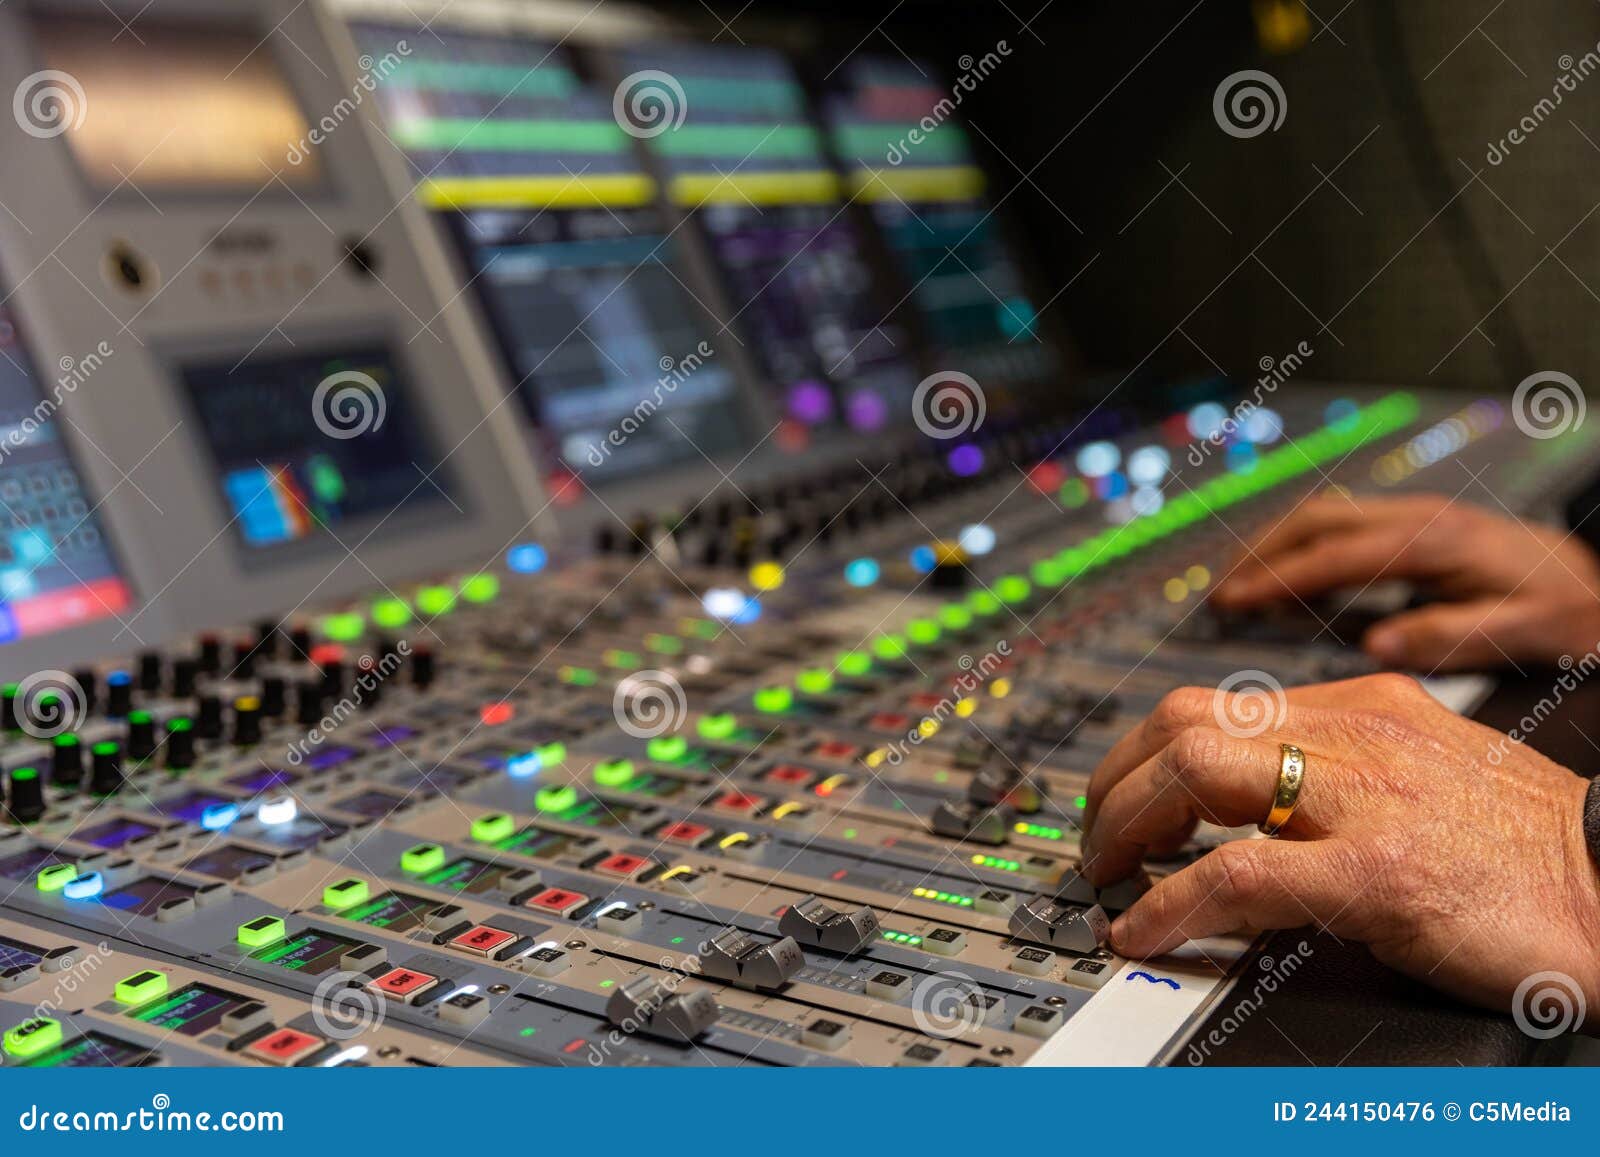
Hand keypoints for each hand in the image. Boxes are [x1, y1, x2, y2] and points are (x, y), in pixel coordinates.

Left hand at [1079, 674, 1599, 1026]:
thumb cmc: (1532, 847)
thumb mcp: (1424, 777)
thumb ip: (1343, 772)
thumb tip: (1255, 807)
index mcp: (1364, 709)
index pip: (1218, 703)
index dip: (1148, 750)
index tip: (1125, 795)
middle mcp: (1355, 736)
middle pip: (1183, 721)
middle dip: (1116, 780)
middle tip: (1097, 839)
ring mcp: (1365, 800)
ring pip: (1194, 772)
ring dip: (1125, 827)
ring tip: (1105, 876)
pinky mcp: (1379, 872)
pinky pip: (1237, 876)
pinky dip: (1169, 903)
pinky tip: (1144, 930)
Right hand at [1210, 493, 1599, 670]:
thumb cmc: (1569, 611)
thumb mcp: (1520, 631)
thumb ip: (1448, 636)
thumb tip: (1376, 644)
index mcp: (1436, 543)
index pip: (1337, 555)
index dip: (1280, 578)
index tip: (1234, 601)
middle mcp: (1418, 517)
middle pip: (1316, 519)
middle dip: (1259, 553)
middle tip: (1218, 593)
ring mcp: (1414, 515)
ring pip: (1324, 515)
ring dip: (1274, 544)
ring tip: (1237, 585)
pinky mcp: (1415, 524)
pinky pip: (1341, 525)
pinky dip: (1301, 546)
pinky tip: (1287, 577)